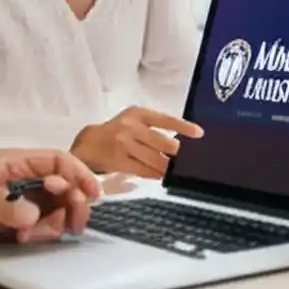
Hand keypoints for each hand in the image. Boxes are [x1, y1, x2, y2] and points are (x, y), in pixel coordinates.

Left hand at [0, 149, 100, 246]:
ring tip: (36, 234)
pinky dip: (40, 235)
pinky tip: (23, 239)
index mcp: (13, 163)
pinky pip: (39, 228)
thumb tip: (31, 216)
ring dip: (56, 223)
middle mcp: (21, 181)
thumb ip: (1, 203)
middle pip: (63, 187)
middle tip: (72, 222)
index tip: (91, 193)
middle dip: (74, 203)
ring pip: (54, 210)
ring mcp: (17, 203)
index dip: (78, 174)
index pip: (56, 161)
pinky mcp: (11, 224)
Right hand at [71, 106, 203, 178]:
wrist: (90, 142)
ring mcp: (124, 144)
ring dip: (168, 166)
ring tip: (176, 169)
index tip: (199, 134)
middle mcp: (131, 127)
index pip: (165, 119)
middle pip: (162, 143)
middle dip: (177, 153)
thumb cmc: (118, 130)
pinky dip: (155, 174)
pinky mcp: (119, 161)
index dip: (184, 127)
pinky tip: (161, 175)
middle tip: (187, 159)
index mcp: (138, 113)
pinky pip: (144, 170)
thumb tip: (180, 141)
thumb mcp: (134, 119)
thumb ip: (154, 126)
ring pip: (155, 159)